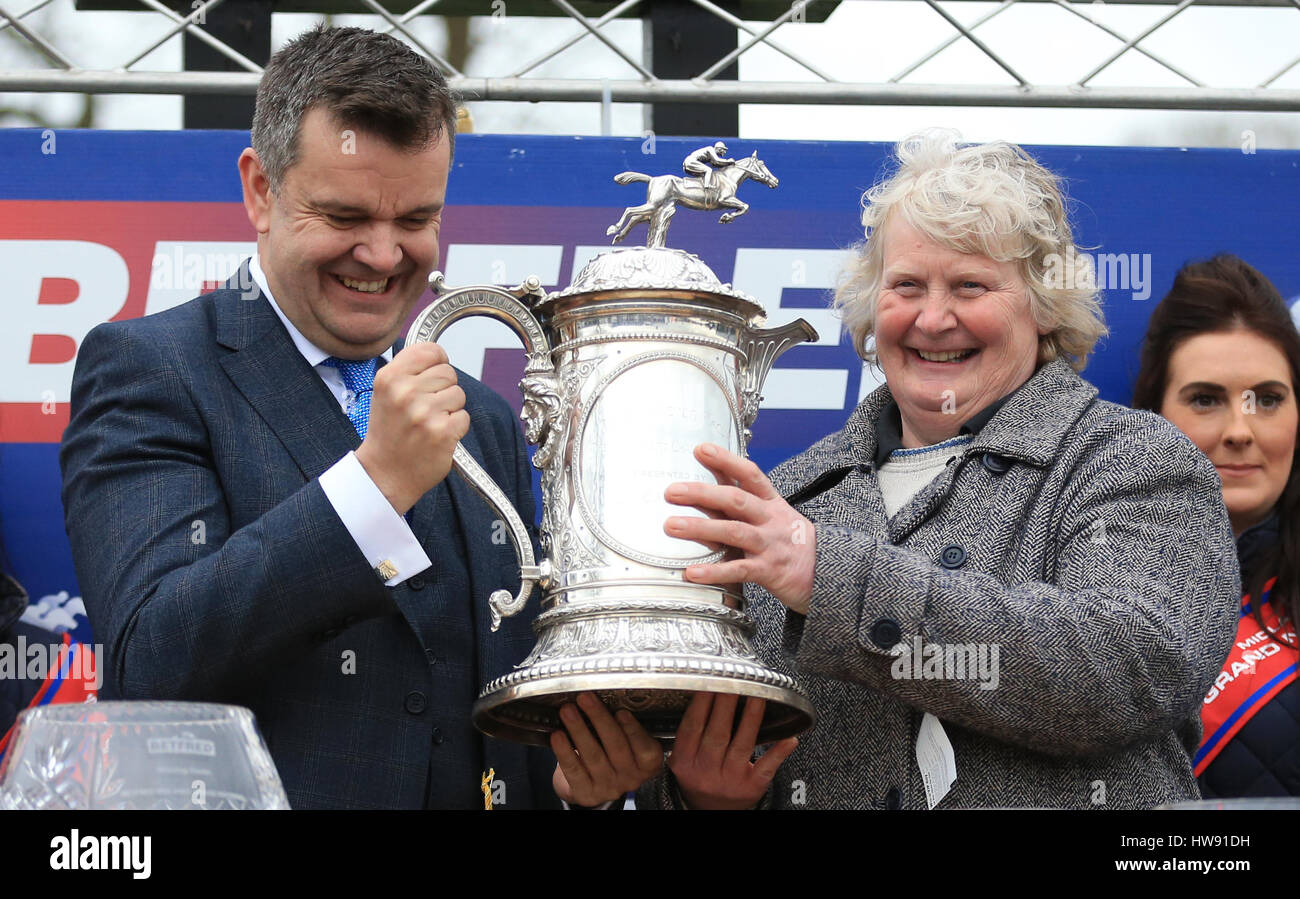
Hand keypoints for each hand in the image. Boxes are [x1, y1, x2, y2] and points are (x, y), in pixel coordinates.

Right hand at [354, 342, 468, 514]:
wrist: (385, 473)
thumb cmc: (389, 432)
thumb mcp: (385, 393)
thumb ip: (408, 370)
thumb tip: (438, 354)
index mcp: (389, 378)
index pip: (429, 351)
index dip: (437, 361)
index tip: (433, 373)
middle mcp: (405, 393)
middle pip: (448, 373)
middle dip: (443, 389)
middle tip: (426, 408)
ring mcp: (424, 413)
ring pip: (459, 394)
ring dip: (450, 409)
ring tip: (430, 422)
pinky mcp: (442, 433)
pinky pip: (464, 417)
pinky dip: (455, 427)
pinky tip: (437, 436)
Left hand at [551, 693, 663, 806]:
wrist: (590, 784)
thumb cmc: (610, 753)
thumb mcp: (626, 741)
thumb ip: (622, 725)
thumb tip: (605, 695)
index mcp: (647, 763)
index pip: (645, 748)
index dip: (633, 730)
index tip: (620, 711)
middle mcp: (631, 778)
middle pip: (617, 747)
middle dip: (599, 719)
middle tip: (585, 698)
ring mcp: (609, 788)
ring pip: (594, 756)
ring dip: (579, 730)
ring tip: (567, 711)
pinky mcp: (586, 794)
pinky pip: (574, 771)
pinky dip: (564, 751)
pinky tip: (557, 735)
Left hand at [664, 443, 815, 613]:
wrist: (826, 574)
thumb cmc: (790, 542)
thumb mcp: (773, 515)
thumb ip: (741, 501)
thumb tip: (707, 482)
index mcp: (772, 503)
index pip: (750, 474)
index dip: (726, 460)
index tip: (701, 449)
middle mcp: (771, 520)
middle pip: (736, 500)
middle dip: (702, 493)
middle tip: (672, 491)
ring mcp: (770, 545)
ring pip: (734, 532)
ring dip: (701, 528)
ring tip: (672, 525)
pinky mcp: (768, 572)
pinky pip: (739, 570)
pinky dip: (714, 571)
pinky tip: (692, 572)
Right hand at [668, 693, 797, 809]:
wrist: (711, 811)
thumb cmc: (699, 774)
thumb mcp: (685, 758)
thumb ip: (690, 732)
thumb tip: (705, 690)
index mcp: (684, 761)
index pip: (691, 727)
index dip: (700, 704)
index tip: (710, 681)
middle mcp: (705, 771)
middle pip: (717, 734)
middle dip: (726, 704)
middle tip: (735, 680)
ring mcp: (729, 780)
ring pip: (743, 744)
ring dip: (751, 717)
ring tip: (758, 694)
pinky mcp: (752, 787)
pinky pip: (766, 767)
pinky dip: (779, 752)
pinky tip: (789, 738)